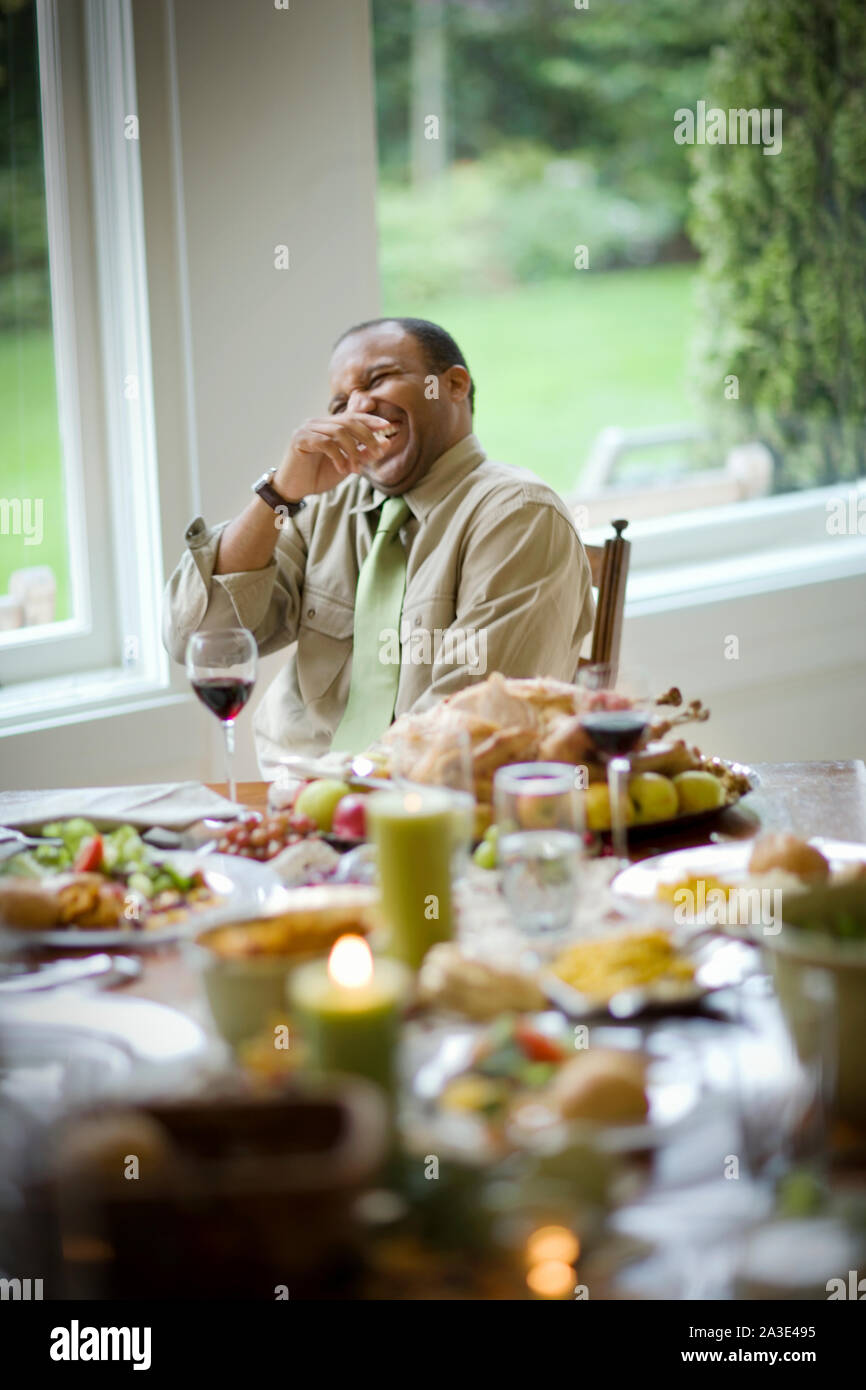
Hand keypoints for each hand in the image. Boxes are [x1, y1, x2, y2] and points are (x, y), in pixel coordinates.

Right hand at [273, 413, 392, 499]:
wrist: (295, 489)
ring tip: (357, 469)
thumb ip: (364, 454)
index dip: (371, 419)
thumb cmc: (319, 476)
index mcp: (329, 425)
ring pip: (339, 431)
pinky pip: (325, 443)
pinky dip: (338, 456)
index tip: (387, 426)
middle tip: (378, 452)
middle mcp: (318, 422)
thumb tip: (386, 442)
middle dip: (367, 436)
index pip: (353, 416)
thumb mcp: (348, 465)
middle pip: (349, 421)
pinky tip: (343, 469)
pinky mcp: (299, 439)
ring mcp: (307, 429)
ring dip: (353, 451)